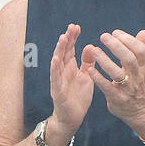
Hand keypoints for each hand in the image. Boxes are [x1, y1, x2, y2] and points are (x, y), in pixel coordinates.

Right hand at [49, 22, 92, 137]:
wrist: (72, 118)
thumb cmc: (78, 98)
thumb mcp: (86, 77)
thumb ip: (87, 63)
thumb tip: (89, 46)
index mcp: (70, 68)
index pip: (70, 49)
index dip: (73, 38)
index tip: (77, 27)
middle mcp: (63, 72)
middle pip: (64, 52)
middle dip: (67, 39)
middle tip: (71, 27)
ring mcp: (59, 81)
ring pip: (58, 63)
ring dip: (60, 50)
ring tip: (63, 38)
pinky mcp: (58, 91)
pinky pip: (55, 79)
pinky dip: (55, 69)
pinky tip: (56, 59)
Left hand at [83, 28, 144, 123]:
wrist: (139, 111)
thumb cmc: (137, 84)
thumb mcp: (142, 67)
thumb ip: (141, 49)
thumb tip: (144, 32)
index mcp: (143, 67)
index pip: (140, 50)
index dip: (128, 40)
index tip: (115, 32)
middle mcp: (136, 77)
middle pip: (128, 59)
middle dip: (116, 46)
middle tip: (103, 36)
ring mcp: (127, 88)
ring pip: (117, 73)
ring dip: (105, 60)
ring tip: (94, 50)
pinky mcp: (117, 99)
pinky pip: (107, 87)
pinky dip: (98, 78)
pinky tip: (89, 69)